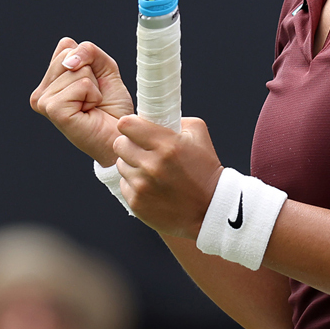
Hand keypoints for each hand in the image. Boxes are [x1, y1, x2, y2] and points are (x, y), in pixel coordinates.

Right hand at [30, 37, 133, 165]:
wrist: (120, 136)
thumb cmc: (112, 107)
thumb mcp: (104, 67)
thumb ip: (88, 51)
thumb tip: (69, 61)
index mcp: (49, 80)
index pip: (66, 46)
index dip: (90, 62)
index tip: (92, 86)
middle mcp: (41, 91)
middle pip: (70, 54)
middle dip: (91, 74)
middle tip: (92, 97)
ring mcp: (43, 101)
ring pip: (77, 69)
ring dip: (94, 87)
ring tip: (91, 106)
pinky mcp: (54, 110)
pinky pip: (82, 84)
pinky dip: (94, 95)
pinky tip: (89, 111)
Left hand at [114, 116, 223, 237]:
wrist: (210, 210)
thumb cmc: (206, 172)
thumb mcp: (199, 135)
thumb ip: (178, 120)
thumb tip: (156, 118)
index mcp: (166, 145)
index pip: (127, 125)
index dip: (130, 125)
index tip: (135, 129)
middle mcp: (151, 165)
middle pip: (119, 144)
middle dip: (129, 144)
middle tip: (142, 149)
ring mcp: (142, 186)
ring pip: (120, 164)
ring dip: (132, 164)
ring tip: (150, 169)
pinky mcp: (136, 203)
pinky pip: (124, 184)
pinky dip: (134, 184)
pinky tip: (150, 185)